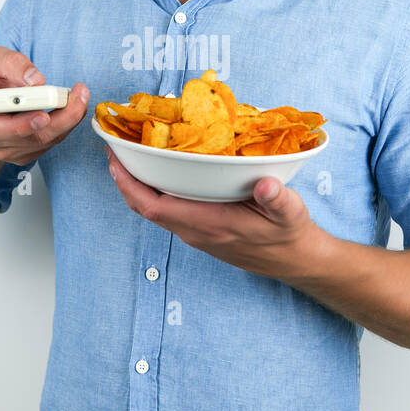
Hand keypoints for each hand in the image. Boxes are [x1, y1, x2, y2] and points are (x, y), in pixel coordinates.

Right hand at [0, 47, 88, 165]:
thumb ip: (11, 64)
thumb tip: (35, 79)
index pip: (4, 129)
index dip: (25, 123)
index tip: (44, 115)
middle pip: (34, 137)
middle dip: (62, 117)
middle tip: (78, 96)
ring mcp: (11, 151)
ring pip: (47, 140)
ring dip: (69, 119)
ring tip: (79, 95)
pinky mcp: (26, 153)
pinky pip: (51, 142)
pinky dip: (65, 124)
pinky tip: (71, 106)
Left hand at [104, 147, 321, 279]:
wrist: (295, 260)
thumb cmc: (289, 235)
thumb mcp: (290, 214)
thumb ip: (277, 199)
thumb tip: (267, 185)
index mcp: (210, 224)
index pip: (156, 208)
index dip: (130, 186)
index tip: (115, 162)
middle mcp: (196, 231)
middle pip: (146, 208)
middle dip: (125, 181)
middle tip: (115, 150)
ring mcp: (197, 233)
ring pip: (155, 210)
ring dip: (138, 186)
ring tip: (132, 156)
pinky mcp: (202, 231)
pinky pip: (168, 212)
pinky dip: (155, 192)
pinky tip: (160, 173)